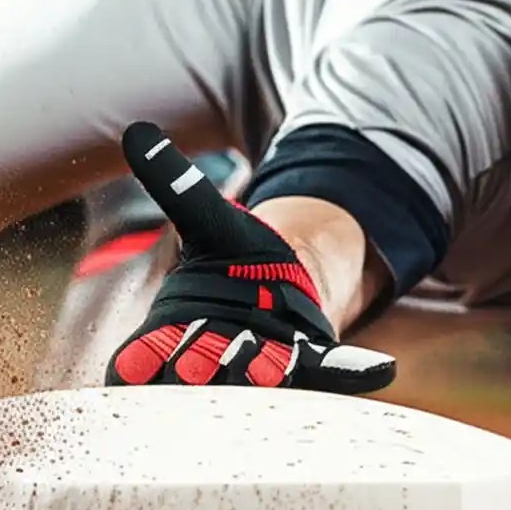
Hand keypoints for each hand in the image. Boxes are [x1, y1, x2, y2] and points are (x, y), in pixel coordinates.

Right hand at [104, 122, 395, 393]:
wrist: (275, 283)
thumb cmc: (230, 256)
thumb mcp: (206, 218)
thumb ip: (174, 184)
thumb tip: (139, 132)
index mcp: (174, 330)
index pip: (144, 357)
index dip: (140, 360)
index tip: (130, 369)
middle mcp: (212, 357)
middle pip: (197, 372)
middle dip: (199, 366)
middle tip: (198, 368)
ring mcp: (260, 364)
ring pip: (254, 377)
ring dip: (260, 373)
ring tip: (268, 370)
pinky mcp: (306, 363)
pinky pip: (325, 372)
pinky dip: (350, 372)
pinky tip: (380, 368)